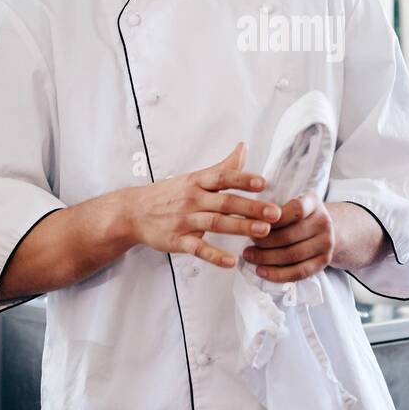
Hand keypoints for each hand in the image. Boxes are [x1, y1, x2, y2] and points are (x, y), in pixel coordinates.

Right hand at [124, 142, 280, 268]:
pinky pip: (198, 248)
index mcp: (198, 182)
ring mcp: (185, 220)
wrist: (133, 211)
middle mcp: (193, 199)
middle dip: (251, 207)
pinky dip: (214, 255)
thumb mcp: (194, 177)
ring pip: (215, 223)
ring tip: (264, 232)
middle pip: (225, 202)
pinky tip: (231, 262)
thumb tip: (244, 147)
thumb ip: (223, 166)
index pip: (223, 177)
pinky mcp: (177, 241)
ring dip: (240, 227)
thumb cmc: (170, 193)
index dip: (243, 179)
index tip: (263, 183)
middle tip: (275, 212)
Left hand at [240, 189, 334, 281]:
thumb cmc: (295, 216)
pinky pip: (299, 272)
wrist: (321, 230)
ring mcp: (326, 243)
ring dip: (266, 258)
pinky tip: (261, 271)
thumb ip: (271, 208)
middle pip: (290, 235)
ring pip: (292, 255)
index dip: (274, 218)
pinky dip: (277, 274)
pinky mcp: (323, 262)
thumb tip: (245, 217)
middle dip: (263, 241)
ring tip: (249, 256)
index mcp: (313, 202)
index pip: (296, 209)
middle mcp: (324, 221)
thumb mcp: (288, 203)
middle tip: (246, 244)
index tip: (254, 223)